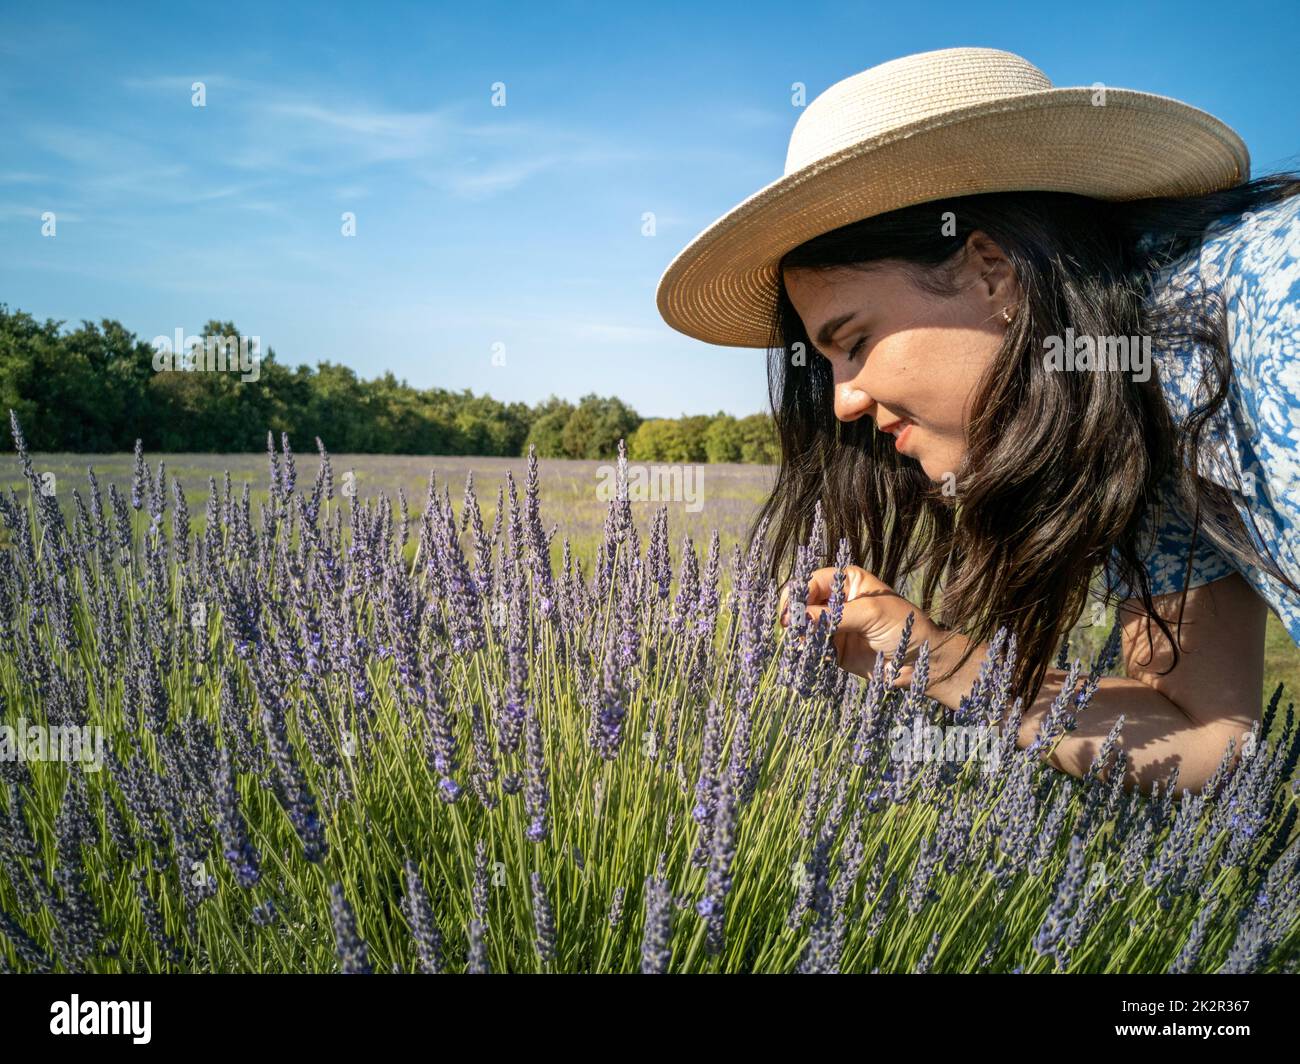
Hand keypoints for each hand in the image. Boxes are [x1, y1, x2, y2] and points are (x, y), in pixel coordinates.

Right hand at [779, 565, 936, 680]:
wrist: (921, 661)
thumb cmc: (903, 626)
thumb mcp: (870, 613)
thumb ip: (835, 615)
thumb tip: (800, 618)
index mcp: (848, 581)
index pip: (813, 582)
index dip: (799, 594)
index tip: (790, 611)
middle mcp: (838, 600)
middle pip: (804, 603)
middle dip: (795, 614)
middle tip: (790, 628)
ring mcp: (835, 625)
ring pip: (805, 626)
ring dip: (798, 634)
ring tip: (799, 643)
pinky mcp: (834, 648)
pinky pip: (813, 647)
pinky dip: (807, 650)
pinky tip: (809, 654)